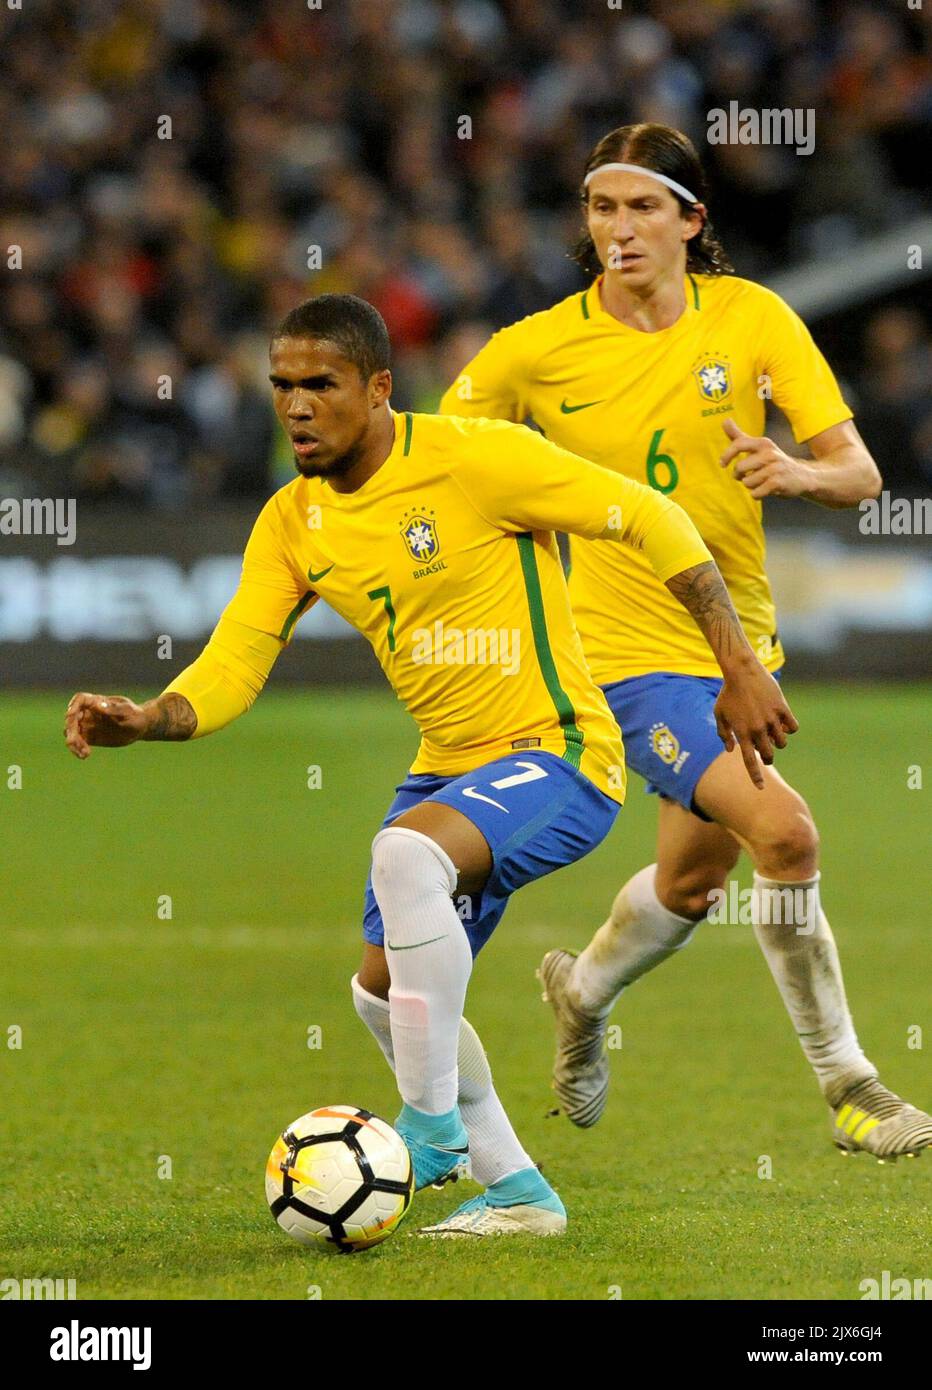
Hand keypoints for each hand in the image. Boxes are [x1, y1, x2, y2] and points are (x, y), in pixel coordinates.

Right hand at [64, 693, 148, 758]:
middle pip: (72, 718)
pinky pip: (78, 743)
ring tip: (84, 752)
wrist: (140, 728)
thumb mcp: (128, 712)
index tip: (71, 715)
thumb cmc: (135, 715)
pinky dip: (78, 749)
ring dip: (73, 742)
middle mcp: (89, 712)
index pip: (80, 699)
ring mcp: (88, 725)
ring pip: (71, 732)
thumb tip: (98, 706)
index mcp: (97, 701)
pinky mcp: (89, 737)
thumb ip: (114, 709)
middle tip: (74, 742)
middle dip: (71, 730)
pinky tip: (85, 756)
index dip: (73, 706)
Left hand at [713, 661, 798, 788]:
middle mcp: (758, 730)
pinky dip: (790, 728)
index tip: (760, 788)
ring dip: (779, 742)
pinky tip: (784, 722)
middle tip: (766, 752)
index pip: (750, 762)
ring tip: (773, 733)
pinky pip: (793, 727)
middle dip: (768, 757)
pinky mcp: (783, 709)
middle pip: (769, 755)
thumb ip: (723, 734)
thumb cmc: (728, 693)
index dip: (755, 777)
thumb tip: (730, 750)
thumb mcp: (719, 713)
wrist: (742, 672)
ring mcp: (772, 720)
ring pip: (783, 742)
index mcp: (742, 733)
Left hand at [720, 418, 813, 498]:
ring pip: (747, 482)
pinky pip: (755, 493)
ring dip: (751, 486)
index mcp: (763, 443)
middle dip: (740, 476)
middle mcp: (769, 453)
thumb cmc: (774, 462)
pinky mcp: (778, 482)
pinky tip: (766, 489)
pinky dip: (757, 495)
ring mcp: (774, 468)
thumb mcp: (759, 447)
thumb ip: (740, 436)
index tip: (722, 464)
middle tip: (749, 475)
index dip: (727, 454)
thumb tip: (725, 420)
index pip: (739, 444)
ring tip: (762, 481)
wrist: (803, 476)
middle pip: (739, 468)